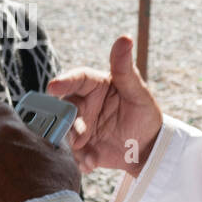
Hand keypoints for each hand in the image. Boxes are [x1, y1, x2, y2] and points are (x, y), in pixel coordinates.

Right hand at [46, 35, 162, 178]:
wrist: (149, 148)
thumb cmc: (146, 114)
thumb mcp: (139, 93)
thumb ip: (126, 70)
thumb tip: (125, 38)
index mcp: (95, 85)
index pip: (78, 79)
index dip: (64, 81)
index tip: (53, 87)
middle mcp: (83, 104)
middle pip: (66, 107)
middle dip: (68, 120)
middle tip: (78, 134)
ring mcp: (80, 125)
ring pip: (65, 130)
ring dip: (72, 143)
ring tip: (87, 154)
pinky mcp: (81, 147)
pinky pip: (72, 153)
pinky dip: (79, 159)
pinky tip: (90, 164)